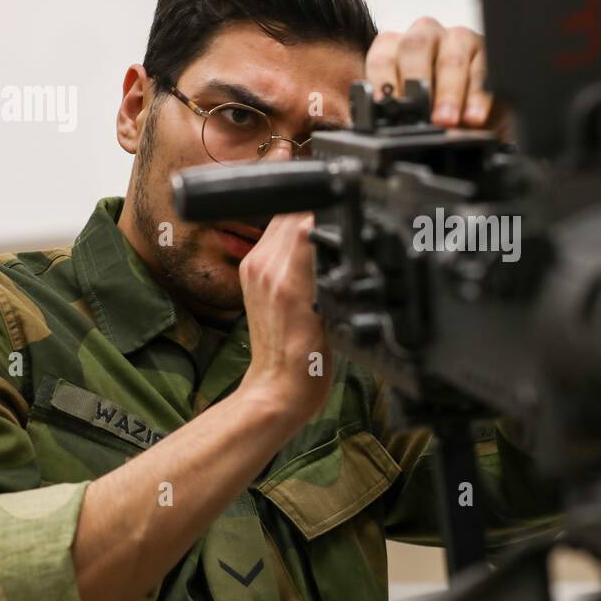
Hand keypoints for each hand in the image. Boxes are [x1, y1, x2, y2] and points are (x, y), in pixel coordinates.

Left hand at [237, 212, 332, 428]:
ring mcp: (254, 269)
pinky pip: (273, 238)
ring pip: (282, 220)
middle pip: (293, 211)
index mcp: (286, 277)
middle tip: (340, 231)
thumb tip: (337, 230)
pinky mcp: (250, 275)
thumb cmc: (309, 365)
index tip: (349, 222)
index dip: (333, 212)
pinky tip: (308, 254)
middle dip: (319, 214)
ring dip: (304, 223)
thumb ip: (331, 270)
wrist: (278, 388)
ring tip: (325, 242)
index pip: (308, 216)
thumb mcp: (334, 317)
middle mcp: (264, 267)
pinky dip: (292, 238)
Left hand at [366, 17, 492, 127]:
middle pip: (415, 47)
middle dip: (417, 81)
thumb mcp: (409, 118)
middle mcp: (426, 37)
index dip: (382, 79)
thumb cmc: (433, 115)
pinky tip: (474, 117)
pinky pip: (484, 72)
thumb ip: (393, 118)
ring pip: (451, 59)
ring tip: (447, 120)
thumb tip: (381, 128)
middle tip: (419, 113)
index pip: (383, 55)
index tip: (384, 103)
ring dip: (448, 93)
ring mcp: (459, 42)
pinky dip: (478, 97)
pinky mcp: (489, 55)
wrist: (474, 123)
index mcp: (396, 47)